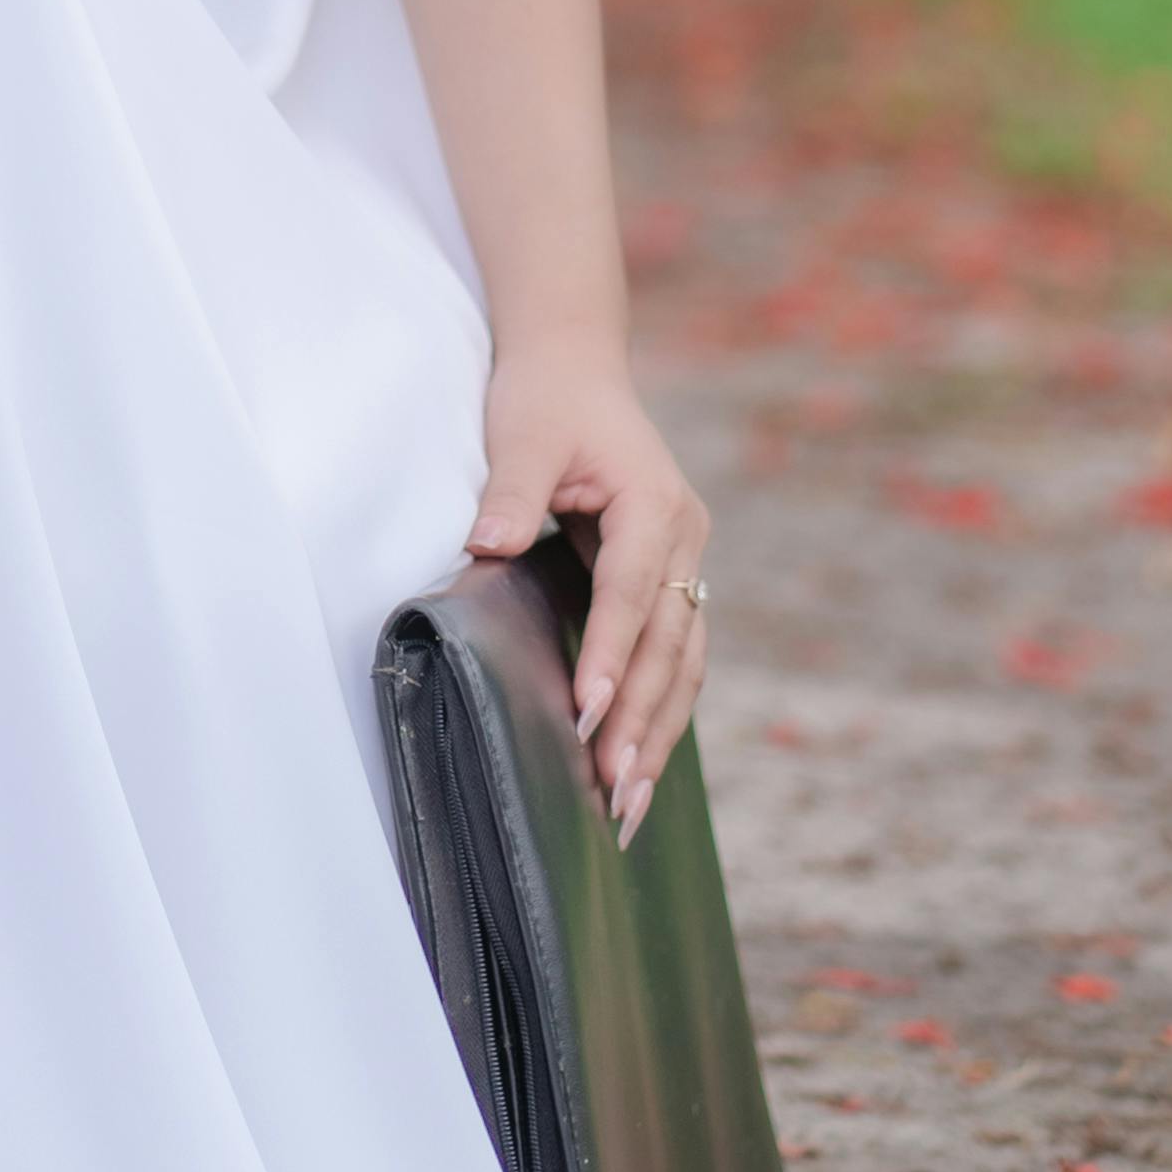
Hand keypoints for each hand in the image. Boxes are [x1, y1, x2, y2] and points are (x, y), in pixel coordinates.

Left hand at [466, 345, 709, 848]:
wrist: (575, 367)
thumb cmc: (546, 398)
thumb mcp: (524, 432)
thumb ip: (510, 492)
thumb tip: (487, 547)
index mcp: (655, 503)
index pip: (634, 592)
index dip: (612, 655)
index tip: (587, 713)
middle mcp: (685, 538)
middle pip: (671, 643)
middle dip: (644, 720)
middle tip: (617, 793)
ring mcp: (685, 561)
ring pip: (683, 661)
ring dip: (660, 731)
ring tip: (631, 803)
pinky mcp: (667, 579)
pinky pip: (672, 654)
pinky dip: (658, 708)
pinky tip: (638, 760)